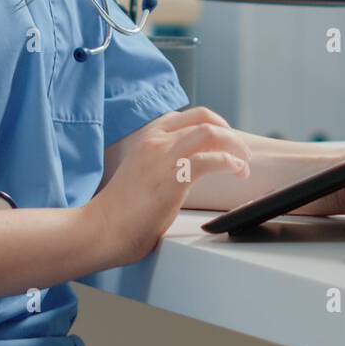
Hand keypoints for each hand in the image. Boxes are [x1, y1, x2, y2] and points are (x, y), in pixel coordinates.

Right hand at [90, 106, 251, 266]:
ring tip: (244, 164)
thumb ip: (161, 165)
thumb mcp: (142, 174)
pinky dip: (231, 163)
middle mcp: (156, 140)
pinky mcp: (173, 177)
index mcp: (147, 138)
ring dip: (235, 146)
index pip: (187, 116)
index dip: (212, 125)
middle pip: (204, 118)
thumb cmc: (119, 212)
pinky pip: (212, 159)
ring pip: (211, 132)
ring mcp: (164, 156)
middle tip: (241, 151)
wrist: (100, 229)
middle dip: (229, 132)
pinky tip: (237, 172)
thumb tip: (186, 173)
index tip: (224, 141)